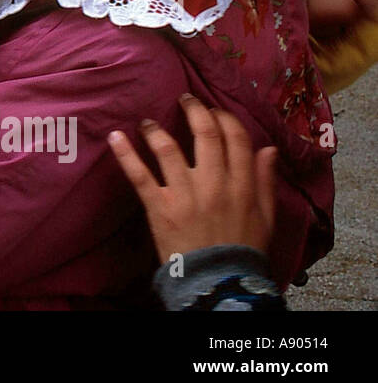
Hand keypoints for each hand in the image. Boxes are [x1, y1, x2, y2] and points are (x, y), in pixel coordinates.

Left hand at [108, 94, 275, 262]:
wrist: (219, 283)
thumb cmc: (243, 250)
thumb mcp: (266, 216)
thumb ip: (265, 181)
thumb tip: (268, 149)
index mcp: (242, 185)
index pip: (236, 138)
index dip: (224, 117)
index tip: (214, 109)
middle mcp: (214, 184)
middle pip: (205, 134)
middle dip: (194, 109)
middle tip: (184, 98)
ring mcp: (185, 194)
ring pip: (168, 148)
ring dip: (156, 129)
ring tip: (148, 122)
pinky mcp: (159, 207)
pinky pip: (139, 175)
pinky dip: (125, 154)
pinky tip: (116, 136)